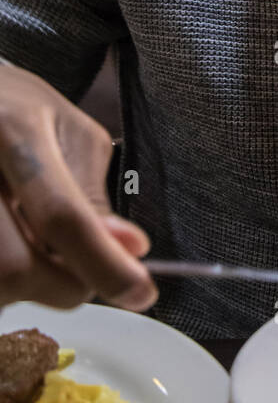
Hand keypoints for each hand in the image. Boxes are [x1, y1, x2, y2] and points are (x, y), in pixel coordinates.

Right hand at [0, 61, 156, 309]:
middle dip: (62, 287)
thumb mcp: (70, 133)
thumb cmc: (18, 109)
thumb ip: (96, 195)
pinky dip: (6, 282)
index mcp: (16, 132)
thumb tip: (130, 252)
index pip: (62, 216)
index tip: (140, 294)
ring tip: (37, 248)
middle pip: (14, 268)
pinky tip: (13, 246)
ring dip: (26, 288)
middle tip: (83, 274)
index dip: (103, 265)